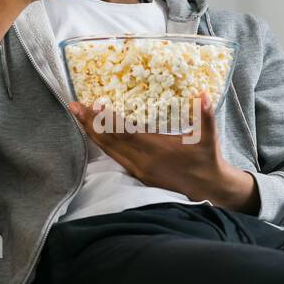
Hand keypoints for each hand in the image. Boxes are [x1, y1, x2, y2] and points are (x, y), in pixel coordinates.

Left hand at [67, 93, 260, 213]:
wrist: (209, 189)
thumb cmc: (207, 160)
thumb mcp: (208, 137)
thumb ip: (205, 115)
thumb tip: (203, 94)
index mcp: (157, 149)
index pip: (125, 133)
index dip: (107, 119)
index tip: (94, 104)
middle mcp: (143, 161)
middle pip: (109, 141)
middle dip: (89, 123)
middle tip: (74, 106)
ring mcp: (138, 170)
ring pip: (108, 151)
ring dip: (92, 133)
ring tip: (78, 117)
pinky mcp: (138, 175)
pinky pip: (114, 157)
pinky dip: (102, 144)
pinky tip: (95, 134)